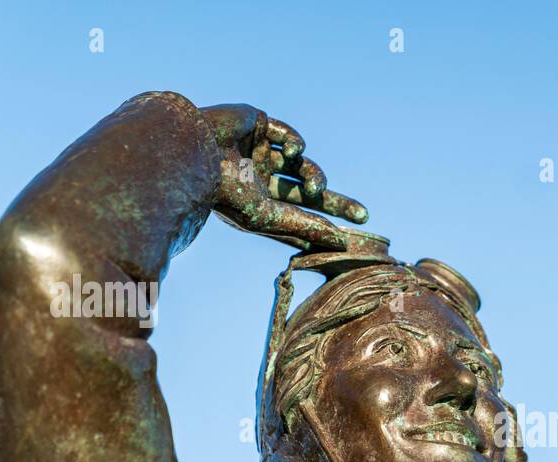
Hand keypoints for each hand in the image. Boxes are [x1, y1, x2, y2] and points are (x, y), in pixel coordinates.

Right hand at [202, 104, 367, 250]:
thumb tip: (340, 240)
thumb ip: (302, 226)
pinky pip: (292, 137)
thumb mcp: (267, 216)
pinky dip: (299, 145)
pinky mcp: (260, 126)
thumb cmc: (224, 192)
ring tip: (315, 187)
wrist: (193, 153)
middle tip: (364, 215)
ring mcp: (260, 151)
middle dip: (336, 203)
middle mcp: (260, 178)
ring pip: (303, 166)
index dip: (323, 224)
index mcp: (258, 202)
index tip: (349, 237)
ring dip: (316, 177)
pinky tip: (297, 153)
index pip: (298, 215)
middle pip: (308, 192)